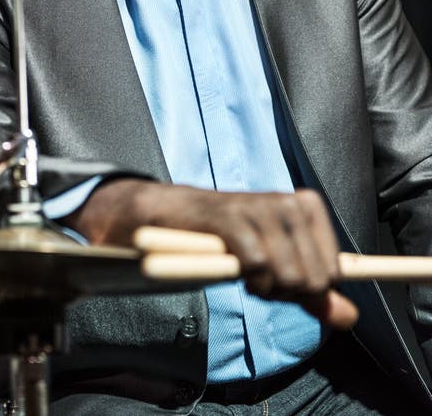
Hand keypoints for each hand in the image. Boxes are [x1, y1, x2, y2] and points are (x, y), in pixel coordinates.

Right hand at [66, 179, 358, 329]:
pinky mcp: (226, 216)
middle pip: (315, 274)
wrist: (166, 217)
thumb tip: (351, 316)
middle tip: (261, 281)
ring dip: (268, 288)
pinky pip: (255, 259)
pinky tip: (238, 271)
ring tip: (248, 275)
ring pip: (289, 270)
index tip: (290, 284)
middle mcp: (284, 201)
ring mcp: (255, 206)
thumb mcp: (276, 268)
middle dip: (291, 293)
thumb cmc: (226, 241)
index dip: (314, 285)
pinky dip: (250, 276)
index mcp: (302, 207)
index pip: (335, 264)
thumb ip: (313, 293)